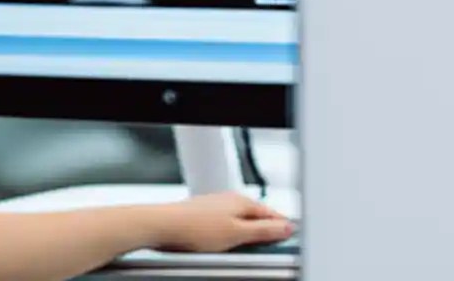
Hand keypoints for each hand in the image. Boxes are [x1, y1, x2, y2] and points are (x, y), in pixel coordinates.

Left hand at [149, 192, 294, 252]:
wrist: (163, 226)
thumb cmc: (196, 228)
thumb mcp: (237, 234)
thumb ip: (263, 231)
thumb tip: (286, 227)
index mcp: (242, 202)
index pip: (272, 214)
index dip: (282, 228)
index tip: (290, 239)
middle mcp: (229, 200)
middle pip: (256, 218)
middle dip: (263, 234)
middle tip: (267, 251)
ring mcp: (215, 207)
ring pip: (240, 224)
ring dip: (245, 237)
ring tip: (243, 253)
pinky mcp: (203, 217)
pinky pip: (224, 228)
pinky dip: (229, 238)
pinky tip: (223, 249)